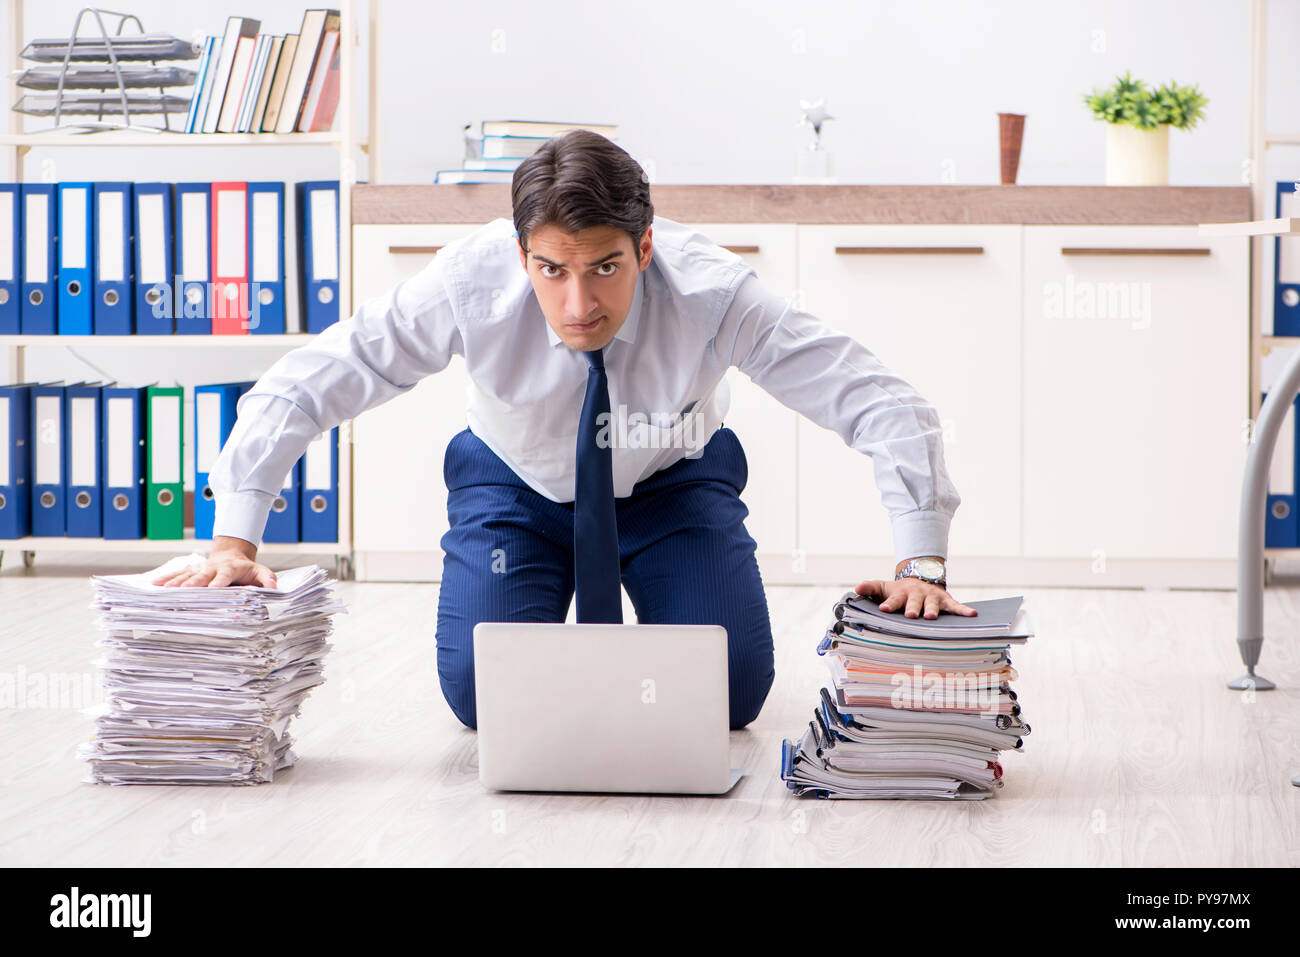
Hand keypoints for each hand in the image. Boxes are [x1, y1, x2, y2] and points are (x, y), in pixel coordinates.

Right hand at [152, 553, 276, 588]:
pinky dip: (167, 579)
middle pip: (203, 575)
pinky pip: (177, 575)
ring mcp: (200, 569)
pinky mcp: (191, 571)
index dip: (220, 581)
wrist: (232, 555)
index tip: (215, 588)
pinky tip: (154, 584)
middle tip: (186, 589)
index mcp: (230, 569)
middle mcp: (213, 568)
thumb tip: (273, 589)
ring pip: (187, 574)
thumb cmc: (247, 569)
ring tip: (164, 589)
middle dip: (194, 582)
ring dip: (176, 581)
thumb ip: (267, 580)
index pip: (226, 575)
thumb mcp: (261, 572)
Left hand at [854, 577, 976, 619]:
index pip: (893, 599)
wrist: (920, 579)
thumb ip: (870, 588)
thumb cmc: (899, 590)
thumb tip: (856, 588)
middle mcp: (917, 594)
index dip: (889, 604)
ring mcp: (932, 597)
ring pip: (933, 604)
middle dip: (913, 608)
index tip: (883, 609)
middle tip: (911, 615)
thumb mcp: (883, 587)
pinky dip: (963, 610)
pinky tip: (972, 614)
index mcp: (901, 593)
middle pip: (915, 602)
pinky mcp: (945, 600)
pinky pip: (955, 606)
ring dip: (932, 610)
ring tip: (932, 617)